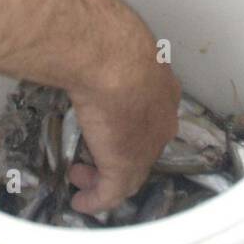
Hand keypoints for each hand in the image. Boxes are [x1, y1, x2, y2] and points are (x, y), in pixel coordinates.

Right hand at [68, 50, 181, 214]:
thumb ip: (107, 54)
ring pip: (128, 171)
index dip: (131, 122)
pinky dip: (95, 200)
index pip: (152, 113)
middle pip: (143, 144)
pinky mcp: (125, 166)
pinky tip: (81, 201)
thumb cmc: (112, 42)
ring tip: (81, 176)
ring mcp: (146, 146)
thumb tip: (85, 47)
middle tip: (96, 152)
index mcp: (162, 88)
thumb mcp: (117, 45)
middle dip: (118, 150)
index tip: (111, 124)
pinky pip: (110, 192)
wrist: (112, 58)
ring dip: (104, 177)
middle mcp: (161, 120)